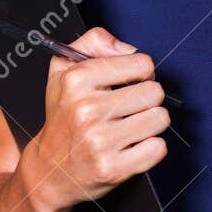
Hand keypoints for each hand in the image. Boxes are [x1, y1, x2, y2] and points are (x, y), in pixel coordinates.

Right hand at [18, 27, 168, 211]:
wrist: (51, 169)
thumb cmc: (63, 116)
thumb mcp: (64, 69)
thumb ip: (94, 42)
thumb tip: (128, 49)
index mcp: (76, 80)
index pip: (141, 63)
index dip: (141, 72)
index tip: (131, 83)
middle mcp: (86, 110)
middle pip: (154, 92)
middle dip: (147, 99)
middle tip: (131, 108)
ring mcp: (99, 141)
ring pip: (159, 119)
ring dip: (150, 123)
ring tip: (131, 127)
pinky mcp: (113, 168)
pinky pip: (158, 148)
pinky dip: (151, 148)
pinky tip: (132, 147)